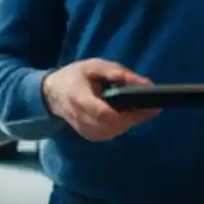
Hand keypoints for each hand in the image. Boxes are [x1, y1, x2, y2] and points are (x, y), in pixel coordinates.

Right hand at [42, 59, 160, 141]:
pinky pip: (112, 133)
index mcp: (80, 99)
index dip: (131, 113)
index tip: (151, 106)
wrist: (52, 94)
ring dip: (130, 120)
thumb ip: (118, 73)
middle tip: (150, 104)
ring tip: (139, 106)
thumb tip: (145, 83)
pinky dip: (123, 124)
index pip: (106, 114)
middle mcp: (82, 119)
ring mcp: (86, 131)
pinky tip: (127, 113)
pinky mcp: (90, 137)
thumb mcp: (94, 66)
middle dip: (136, 116)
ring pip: (116, 131)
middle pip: (116, 125)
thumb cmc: (75, 76)